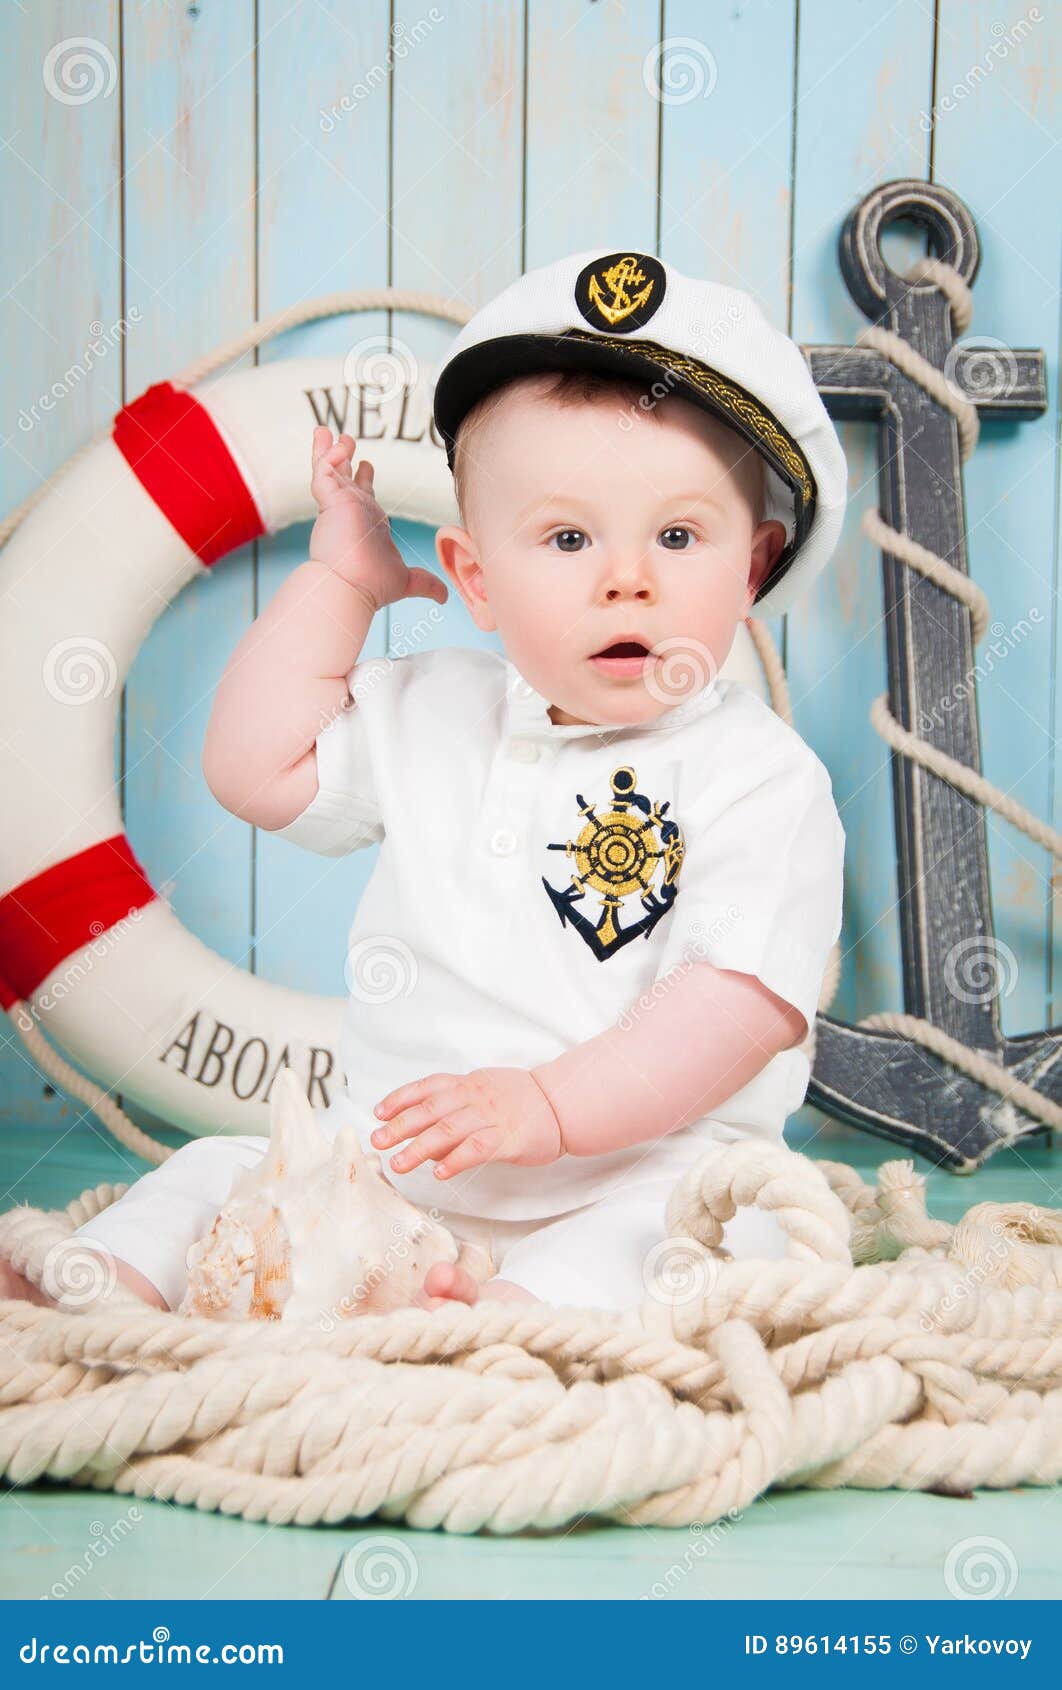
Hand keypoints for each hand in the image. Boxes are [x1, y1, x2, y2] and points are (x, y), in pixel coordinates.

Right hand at [308, 425, 447, 610]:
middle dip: (343, 458)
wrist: (353, 586)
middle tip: (346, 439)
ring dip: (328, 449)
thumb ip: (425, 582)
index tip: (366, 463)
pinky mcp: (328, 500)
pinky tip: (333, 444)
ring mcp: (338, 504)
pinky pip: (323, 471)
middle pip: (344, 477)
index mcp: (367, 522)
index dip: (363, 478)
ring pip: (329, 469)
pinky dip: (326, 456)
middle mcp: (351, 510)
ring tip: (326, 431)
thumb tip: (444, 596)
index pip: (363, 494)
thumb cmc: (373, 585)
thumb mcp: (406, 580)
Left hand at [370, 1067, 565, 1179]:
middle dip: (401, 1125)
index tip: (378, 1112)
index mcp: (468, 1084)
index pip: (427, 1087)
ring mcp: (492, 1117)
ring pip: (449, 1129)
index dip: (400, 1098)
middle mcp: (476, 1097)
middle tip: (378, 1140)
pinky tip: (440, 1172)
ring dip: (420, 1147)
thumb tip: (421, 1138)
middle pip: (431, 1109)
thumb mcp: (483, 1093)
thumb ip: (453, 1109)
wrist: (561, 1103)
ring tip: (399, 1163)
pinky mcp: (508, 1139)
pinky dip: (456, 1159)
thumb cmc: (519, 1100)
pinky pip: (478, 1148)